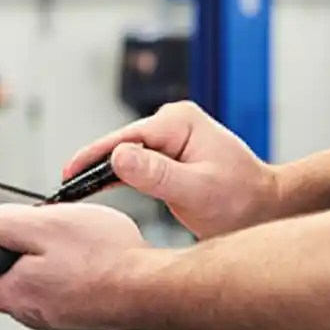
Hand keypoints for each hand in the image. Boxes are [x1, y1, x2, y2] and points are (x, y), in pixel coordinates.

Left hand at [0, 203, 171, 329]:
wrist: (157, 290)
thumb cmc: (108, 261)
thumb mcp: (47, 224)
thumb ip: (7, 223)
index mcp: (13, 294)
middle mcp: (30, 313)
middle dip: (2, 252)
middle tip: (25, 227)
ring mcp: (56, 315)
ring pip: (30, 280)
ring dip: (39, 256)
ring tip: (65, 236)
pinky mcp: (80, 312)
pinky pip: (59, 284)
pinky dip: (66, 265)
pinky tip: (87, 250)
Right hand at [64, 101, 277, 237]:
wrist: (266, 207)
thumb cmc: (241, 201)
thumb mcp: (197, 191)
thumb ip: (158, 174)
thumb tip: (118, 157)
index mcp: (179, 121)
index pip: (125, 138)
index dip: (93, 157)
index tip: (69, 174)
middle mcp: (173, 122)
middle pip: (120, 144)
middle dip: (92, 166)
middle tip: (64, 189)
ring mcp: (170, 136)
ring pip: (124, 155)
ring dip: (101, 173)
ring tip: (72, 192)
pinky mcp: (168, 153)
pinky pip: (134, 163)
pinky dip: (115, 177)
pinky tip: (94, 188)